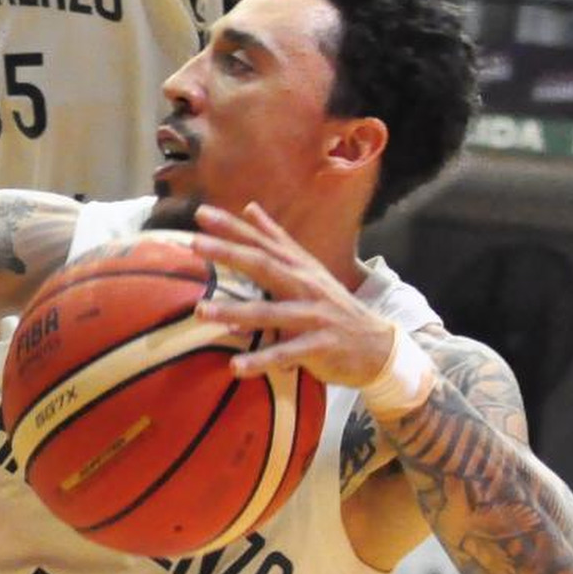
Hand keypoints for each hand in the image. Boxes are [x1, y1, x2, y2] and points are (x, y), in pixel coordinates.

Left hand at [189, 203, 395, 388]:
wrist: (379, 346)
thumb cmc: (332, 304)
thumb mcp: (307, 268)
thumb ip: (276, 240)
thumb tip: (250, 207)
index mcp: (299, 267)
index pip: (262, 242)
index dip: (233, 227)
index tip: (201, 213)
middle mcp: (306, 286)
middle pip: (264, 265)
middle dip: (229, 254)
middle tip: (193, 243)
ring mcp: (314, 316)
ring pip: (270, 312)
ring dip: (235, 312)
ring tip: (200, 311)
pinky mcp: (320, 347)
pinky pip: (287, 354)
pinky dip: (261, 361)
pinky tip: (235, 367)